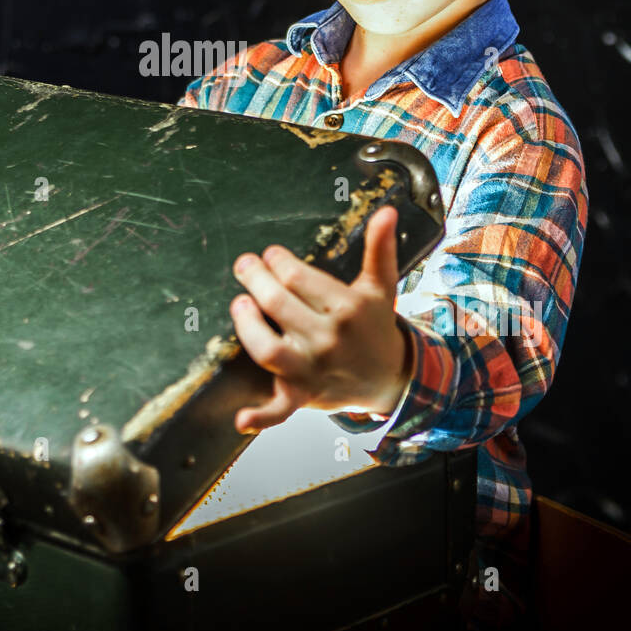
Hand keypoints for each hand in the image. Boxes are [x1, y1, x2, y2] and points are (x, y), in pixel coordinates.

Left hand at [228, 205, 413, 433]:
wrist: (390, 378)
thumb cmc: (376, 326)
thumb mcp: (381, 287)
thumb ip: (380, 248)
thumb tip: (386, 210)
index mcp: (347, 308)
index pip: (299, 278)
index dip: (278, 261)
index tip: (272, 255)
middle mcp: (328, 339)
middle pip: (277, 304)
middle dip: (255, 279)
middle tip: (245, 265)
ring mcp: (313, 369)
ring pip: (266, 348)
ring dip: (246, 325)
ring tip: (240, 302)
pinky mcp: (302, 395)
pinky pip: (279, 410)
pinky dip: (261, 417)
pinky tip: (242, 419)